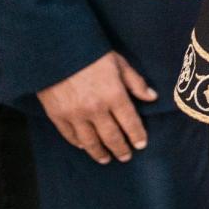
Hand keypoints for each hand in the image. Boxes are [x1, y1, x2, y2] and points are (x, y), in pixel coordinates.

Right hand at [37, 52, 157, 163]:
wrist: (56, 49)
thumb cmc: (91, 53)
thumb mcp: (119, 62)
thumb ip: (135, 82)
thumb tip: (152, 97)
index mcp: (114, 95)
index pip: (130, 122)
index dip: (137, 135)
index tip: (141, 144)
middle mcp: (96, 109)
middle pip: (111, 136)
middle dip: (121, 149)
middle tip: (126, 157)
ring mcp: (75, 115)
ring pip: (90, 141)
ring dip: (100, 152)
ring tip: (106, 159)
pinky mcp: (57, 116)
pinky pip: (70, 136)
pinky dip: (79, 143)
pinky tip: (85, 147)